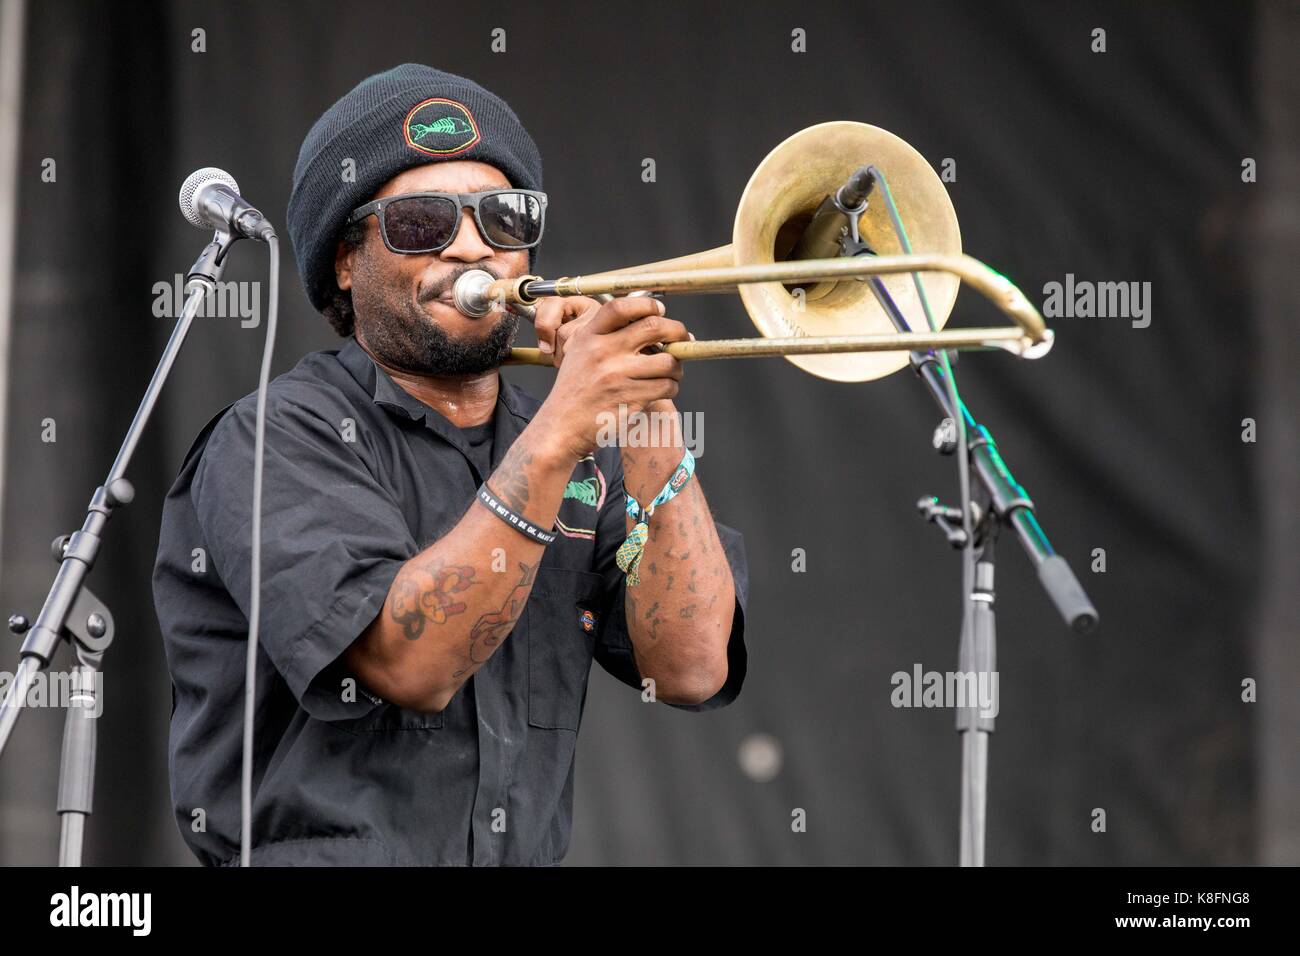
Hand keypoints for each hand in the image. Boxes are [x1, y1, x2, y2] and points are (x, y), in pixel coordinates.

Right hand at [530, 295, 690, 459]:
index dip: (647, 305)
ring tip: (672, 372)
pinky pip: (666, 387)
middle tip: (683, 339)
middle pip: (654, 328)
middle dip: (677, 332)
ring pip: (668, 362)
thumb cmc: (577, 388)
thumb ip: (609, 334)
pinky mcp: (630, 398)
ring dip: (677, 367)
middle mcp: (603, 352)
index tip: (660, 311)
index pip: (621, 307)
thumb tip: (657, 320)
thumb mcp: (581, 351)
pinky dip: (671, 387)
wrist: (562, 425)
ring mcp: (617, 376)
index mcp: (590, 336)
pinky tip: (662, 389)